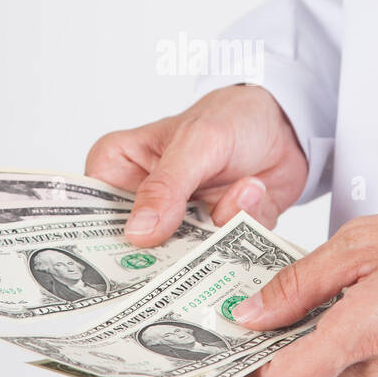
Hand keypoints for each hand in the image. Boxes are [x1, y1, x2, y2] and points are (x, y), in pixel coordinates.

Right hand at [85, 85, 307, 246]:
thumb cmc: (229, 116)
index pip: (92, 215)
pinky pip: (223, 256)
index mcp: (117, 171)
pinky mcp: (216, 239)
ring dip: (217, 231)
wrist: (285, 125)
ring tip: (241, 191)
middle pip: (136, 251)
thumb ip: (166, 186)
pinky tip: (254, 194)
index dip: (103, 244)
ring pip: (183, 260)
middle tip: (192, 241)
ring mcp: (179, 226)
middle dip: (168, 251)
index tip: (125, 259)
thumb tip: (137, 233)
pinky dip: (243, 229)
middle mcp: (143, 204)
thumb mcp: (195, 142)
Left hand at [231, 199, 377, 376]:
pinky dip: (347, 369)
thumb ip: (296, 284)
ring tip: (315, 316)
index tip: (230, 349)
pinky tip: (354, 328)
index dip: (245, 372)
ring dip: (311, 363)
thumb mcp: (357, 243)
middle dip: (275, 356)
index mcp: (366, 334)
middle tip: (265, 319)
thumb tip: (246, 315)